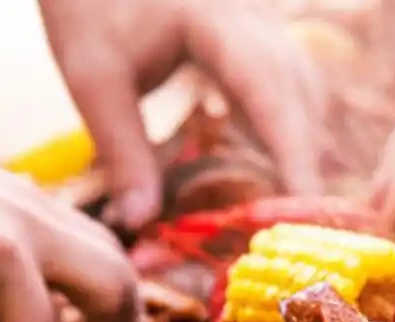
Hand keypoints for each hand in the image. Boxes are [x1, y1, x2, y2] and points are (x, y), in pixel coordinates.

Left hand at [41, 0, 324, 230]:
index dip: (293, 152)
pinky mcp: (259, 43)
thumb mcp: (94, 77)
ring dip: (296, 151)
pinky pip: (289, 93)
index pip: (271, 92)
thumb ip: (122, 151)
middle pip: (303, 99)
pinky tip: (266, 170)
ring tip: (279, 205)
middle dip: (302, 163)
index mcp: (219, 23)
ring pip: (305, 96)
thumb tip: (140, 224)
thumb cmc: (90, 3)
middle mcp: (257, 22)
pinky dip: (284, 135)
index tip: (302, 205)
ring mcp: (264, 29)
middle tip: (292, 227)